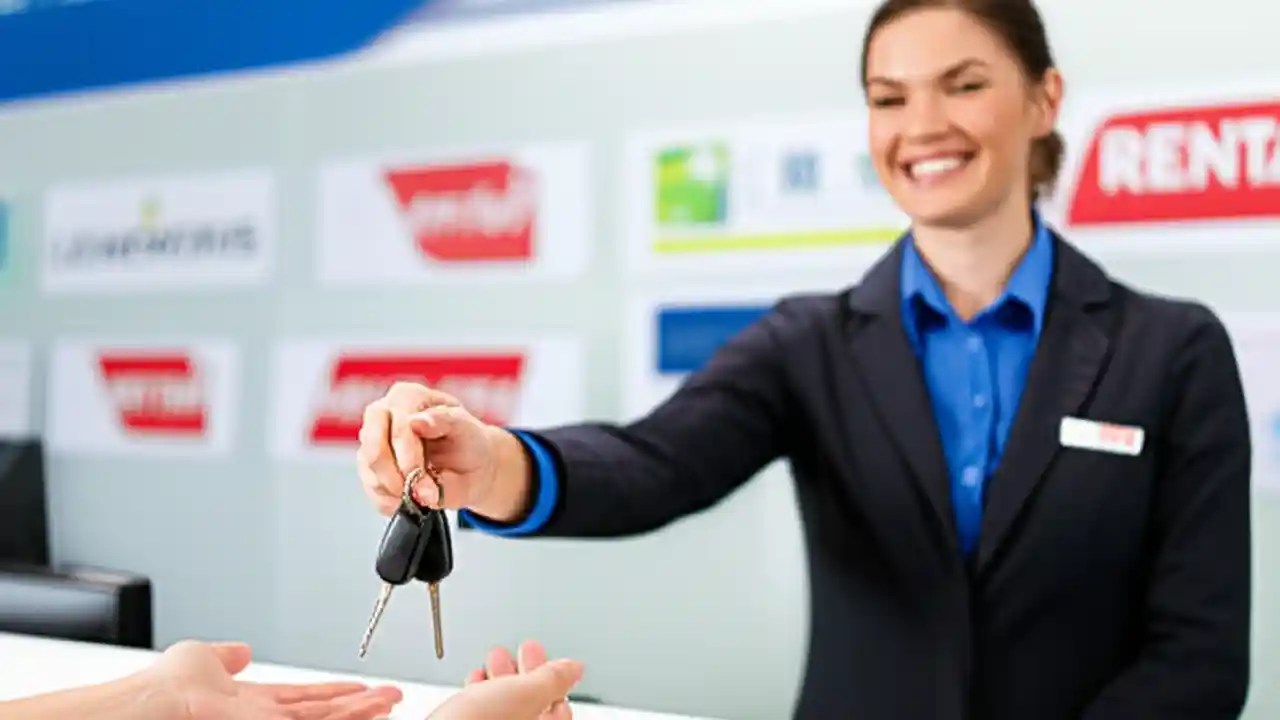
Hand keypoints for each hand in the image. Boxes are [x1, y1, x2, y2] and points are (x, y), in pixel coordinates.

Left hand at [146, 640, 401, 719]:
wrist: (157, 706)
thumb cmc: (166, 689)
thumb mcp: (201, 658)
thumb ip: (226, 657)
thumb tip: (239, 652)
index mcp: (248, 703)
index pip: (302, 700)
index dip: (333, 695)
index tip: (358, 688)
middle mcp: (264, 719)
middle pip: (323, 712)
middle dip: (359, 705)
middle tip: (390, 696)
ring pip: (328, 719)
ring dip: (363, 709)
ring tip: (391, 700)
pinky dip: (352, 714)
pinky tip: (374, 705)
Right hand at [357, 382, 520, 516]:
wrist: (472, 467)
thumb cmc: (469, 441)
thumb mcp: (467, 428)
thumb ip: (444, 421)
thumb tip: (417, 422)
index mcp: (407, 396)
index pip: (397, 427)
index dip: (408, 456)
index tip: (424, 478)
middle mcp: (383, 415)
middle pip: (373, 449)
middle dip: (397, 476)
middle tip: (421, 492)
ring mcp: (372, 442)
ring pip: (370, 472)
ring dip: (397, 491)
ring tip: (426, 493)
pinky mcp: (369, 468)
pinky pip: (372, 491)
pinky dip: (392, 501)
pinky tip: (414, 498)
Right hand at [429, 641, 582, 719]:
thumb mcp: (524, 693)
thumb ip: (552, 679)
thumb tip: (574, 669)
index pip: (560, 707)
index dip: (554, 677)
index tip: (546, 656)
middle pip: (532, 704)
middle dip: (526, 672)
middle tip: (523, 651)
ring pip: (505, 707)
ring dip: (502, 678)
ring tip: (496, 659)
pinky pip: (482, 712)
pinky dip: (481, 692)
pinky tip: (476, 680)